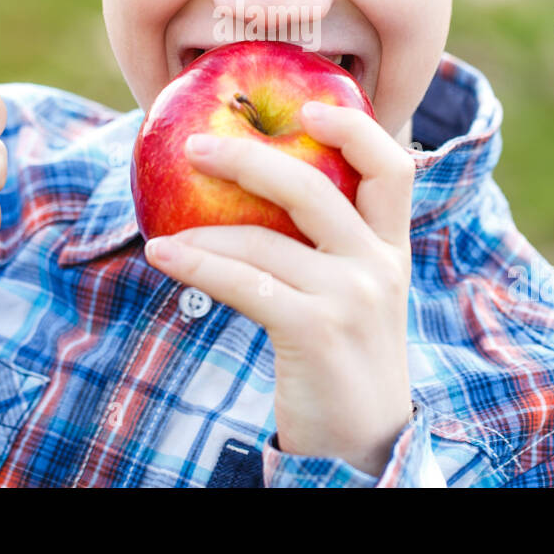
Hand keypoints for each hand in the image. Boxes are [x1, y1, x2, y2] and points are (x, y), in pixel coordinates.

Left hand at [142, 100, 415, 477]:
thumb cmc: (344, 363)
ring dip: (204, 228)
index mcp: (391, 249)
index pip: (392, 167)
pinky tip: (163, 256)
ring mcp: (351, 297)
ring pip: (266, 240)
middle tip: (194, 145)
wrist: (365, 447)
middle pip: (315, 186)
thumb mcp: (356, 297)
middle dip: (250, 157)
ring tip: (161, 228)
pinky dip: (197, 264)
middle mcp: (379, 265)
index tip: (310, 106)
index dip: (354, 128)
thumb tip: (257, 196)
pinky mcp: (316, 330)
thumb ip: (329, 250)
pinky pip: (244, 282)